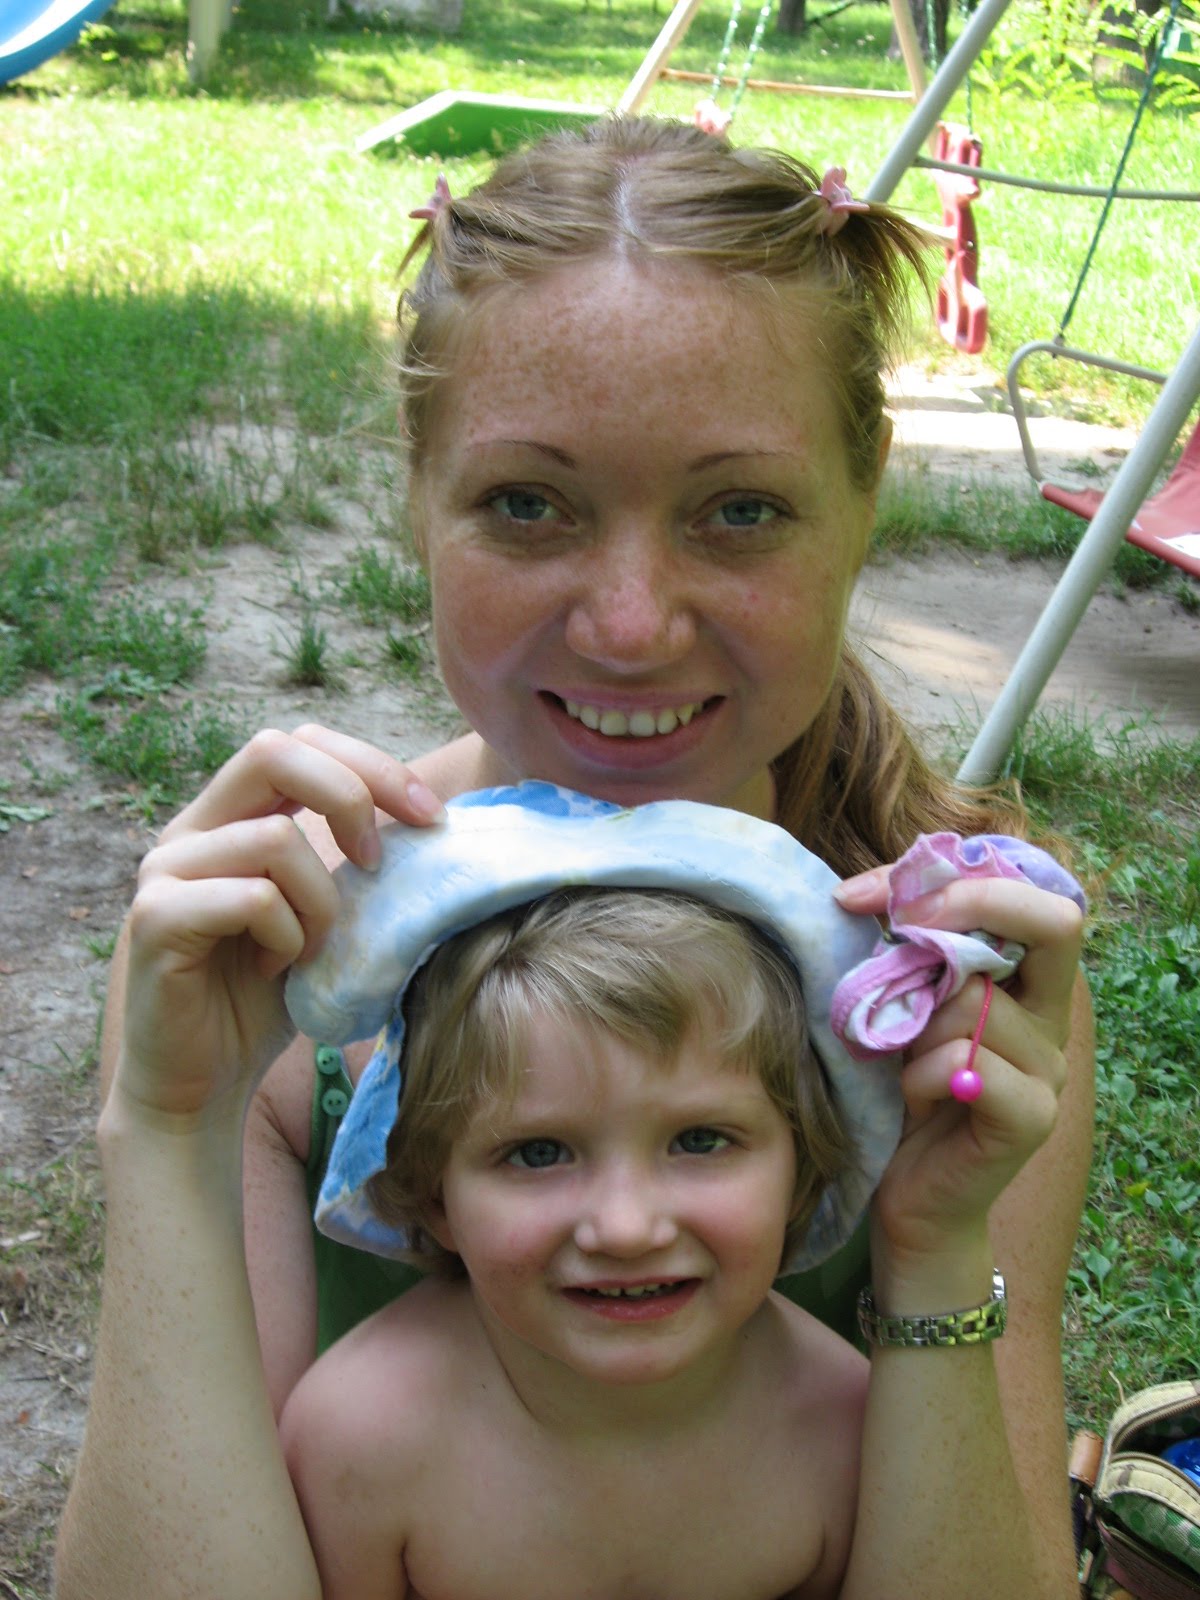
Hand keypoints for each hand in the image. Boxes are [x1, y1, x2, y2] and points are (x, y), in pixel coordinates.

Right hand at [116, 725, 444, 1124]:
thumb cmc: (266, 1000)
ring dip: (321, 900)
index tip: (430, 817)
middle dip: (353, 795)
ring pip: (276, 838)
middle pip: (275, 750)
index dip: (371, 764)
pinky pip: (253, 897)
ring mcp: (165, 870)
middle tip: (380, 863)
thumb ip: (349, 863)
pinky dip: (286, 936)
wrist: (201, 1085)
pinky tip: (274, 972)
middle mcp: (190, 829)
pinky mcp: (155, 918)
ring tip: (311, 950)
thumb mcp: (325, 917)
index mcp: (230, 816)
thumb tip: (436, 822)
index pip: (301, 743)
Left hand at [837, 866, 1083, 1270]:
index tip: (863, 894)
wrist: (907, 1198)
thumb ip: (903, 952)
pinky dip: (920, 1075)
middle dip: (962, 911)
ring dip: (913, 1026)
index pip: (1029, 892)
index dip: (953, 876)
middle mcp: (1049, 1018)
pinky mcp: (1032, 1116)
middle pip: (1054, 923)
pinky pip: (968, 1062)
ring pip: (976, 1002)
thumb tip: (859, 894)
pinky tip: (910, 1100)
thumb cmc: (895, 1093)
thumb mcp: (897, 1007)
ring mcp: (1049, 1068)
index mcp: (1024, 981)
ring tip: (899, 1063)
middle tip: (894, 938)